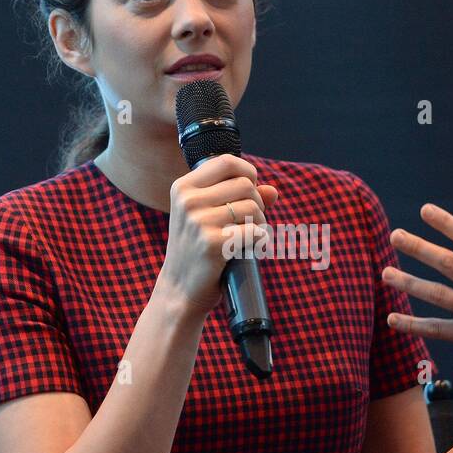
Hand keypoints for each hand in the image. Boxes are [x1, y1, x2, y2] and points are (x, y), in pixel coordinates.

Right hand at [154, 153, 279, 317]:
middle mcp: (188, 201)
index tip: (251, 192)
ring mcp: (198, 222)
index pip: (227, 162)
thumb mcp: (208, 218)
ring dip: (260, 224)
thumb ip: (238, 199)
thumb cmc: (196, 251)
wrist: (179, 291)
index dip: (248, 173)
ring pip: (253, 207)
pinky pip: (255, 231)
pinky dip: (260, 241)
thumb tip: (272, 191)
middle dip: (257, 204)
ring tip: (248, 238)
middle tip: (250, 224)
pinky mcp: (212, 243)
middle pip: (245, 185)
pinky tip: (249, 250)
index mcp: (183, 188)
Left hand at [382, 203, 452, 391]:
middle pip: (450, 263)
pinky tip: (391, 320)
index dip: (448, 223)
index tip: (425, 210)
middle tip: (395, 235)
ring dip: (409, 283)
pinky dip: (413, 325)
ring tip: (385, 274)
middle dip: (420, 248)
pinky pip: (437, 329)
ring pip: (439, 295)